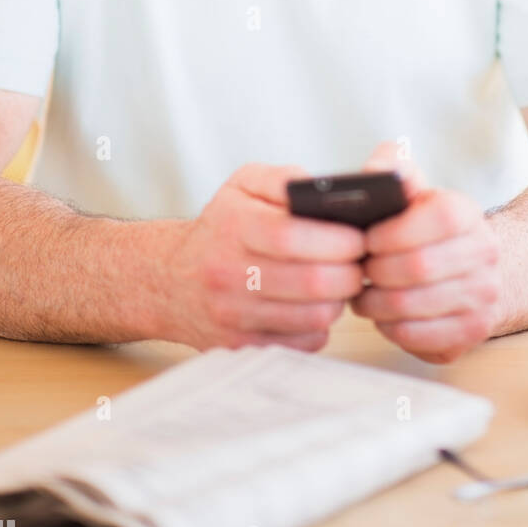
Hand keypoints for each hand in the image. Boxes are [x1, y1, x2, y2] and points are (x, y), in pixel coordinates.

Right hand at [163, 162, 365, 350]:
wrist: (169, 279)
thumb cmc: (220, 226)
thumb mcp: (243, 186)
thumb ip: (284, 180)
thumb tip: (329, 193)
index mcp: (233, 226)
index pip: (292, 237)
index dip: (336, 240)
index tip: (359, 237)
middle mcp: (228, 273)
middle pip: (310, 281)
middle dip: (349, 272)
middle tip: (359, 262)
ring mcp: (233, 316)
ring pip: (313, 317)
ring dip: (340, 300)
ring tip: (339, 281)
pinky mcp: (242, 347)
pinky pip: (303, 343)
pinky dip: (321, 325)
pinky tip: (315, 305)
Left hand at [349, 142, 501, 363]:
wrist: (474, 268)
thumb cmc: (427, 229)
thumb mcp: (415, 192)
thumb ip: (393, 168)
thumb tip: (374, 169)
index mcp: (467, 214)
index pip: (436, 218)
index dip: (392, 232)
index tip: (367, 239)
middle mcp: (485, 254)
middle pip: (418, 267)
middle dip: (376, 271)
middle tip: (357, 271)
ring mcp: (483, 297)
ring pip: (411, 306)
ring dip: (375, 302)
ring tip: (362, 293)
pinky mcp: (472, 333)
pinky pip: (417, 336)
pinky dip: (389, 327)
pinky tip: (383, 314)